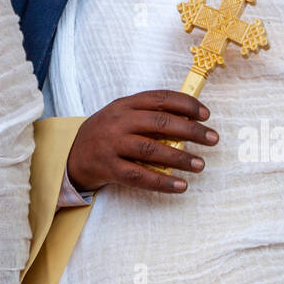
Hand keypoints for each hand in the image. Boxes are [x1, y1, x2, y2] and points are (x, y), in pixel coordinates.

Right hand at [67, 90, 218, 194]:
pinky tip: (181, 185)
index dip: (186, 104)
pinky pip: (139, 176)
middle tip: (213, 139)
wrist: (71, 155)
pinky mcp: (109, 168)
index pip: (160, 98)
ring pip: (152, 149)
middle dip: (191, 130)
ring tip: (200, 164)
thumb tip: (190, 119)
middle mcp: (119, 121)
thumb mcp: (123, 115)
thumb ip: (150, 114)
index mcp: (126, 104)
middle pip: (160, 122)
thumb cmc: (106, 134)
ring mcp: (112, 144)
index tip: (206, 115)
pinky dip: (162, 182)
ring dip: (180, 158)